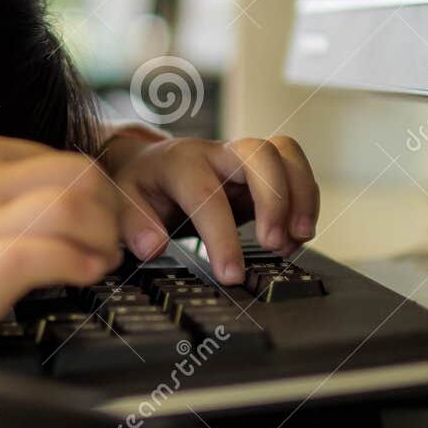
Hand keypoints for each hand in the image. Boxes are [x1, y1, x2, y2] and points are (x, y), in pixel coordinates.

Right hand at [0, 135, 124, 348]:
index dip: (101, 194)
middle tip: (113, 244)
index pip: (66, 160)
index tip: (106, 225)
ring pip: (73, 206)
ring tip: (101, 262)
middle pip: (81, 175)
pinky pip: (48, 254)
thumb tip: (59, 201)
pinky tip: (83, 277)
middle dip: (113, 212)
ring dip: (104, 238)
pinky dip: (80, 264)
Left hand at [98, 130, 318, 284]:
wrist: (148, 164)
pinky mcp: (262, 168)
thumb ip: (133, 225)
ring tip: (298, 238)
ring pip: (285, 154)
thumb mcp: (121, 204)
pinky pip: (294, 167)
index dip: (222, 237)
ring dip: (301, 195)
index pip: (206, 195)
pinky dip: (305, 198)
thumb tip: (153, 246)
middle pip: (259, 154)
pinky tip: (296, 233)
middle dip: (274, 199)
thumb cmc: (139, 186)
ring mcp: (242, 157)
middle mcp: (216, 152)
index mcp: (179, 163)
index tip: (231, 275)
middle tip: (273, 244)